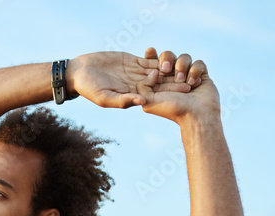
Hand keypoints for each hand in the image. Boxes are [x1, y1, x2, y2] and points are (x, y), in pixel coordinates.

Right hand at [67, 48, 220, 124]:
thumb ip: (123, 100)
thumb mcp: (104, 97)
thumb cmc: (89, 88)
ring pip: (157, 70)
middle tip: (194, 78)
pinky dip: (159, 57)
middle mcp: (136, 85)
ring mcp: (135, 73)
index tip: (187, 90)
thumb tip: (143, 102)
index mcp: (132, 96)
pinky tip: (172, 55)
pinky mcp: (131, 61)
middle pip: (161, 83)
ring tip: (186, 66)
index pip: (156, 94)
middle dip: (176, 81)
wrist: (79, 72)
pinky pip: (148, 59)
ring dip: (171, 68)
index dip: (171, 92)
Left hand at [137, 47, 219, 123]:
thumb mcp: (148, 101)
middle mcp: (172, 77)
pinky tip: (194, 83)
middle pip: (168, 55)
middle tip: (166, 69)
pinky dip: (195, 71)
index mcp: (159, 83)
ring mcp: (187, 75)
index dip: (151, 55)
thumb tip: (153, 72)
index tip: (150, 50)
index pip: (153, 63)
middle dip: (167, 59)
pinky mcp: (201, 75)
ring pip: (184, 57)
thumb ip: (142, 86)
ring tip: (182, 81)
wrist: (196, 115)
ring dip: (182, 67)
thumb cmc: (172, 110)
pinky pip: (199, 63)